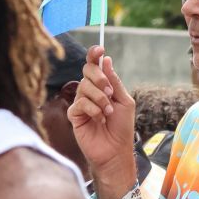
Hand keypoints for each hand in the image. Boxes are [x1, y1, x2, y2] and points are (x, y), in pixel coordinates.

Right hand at [67, 47, 136, 198]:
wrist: (116, 150)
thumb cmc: (122, 127)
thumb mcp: (124, 101)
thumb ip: (114, 81)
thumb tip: (106, 60)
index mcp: (101, 86)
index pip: (94, 65)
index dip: (94, 55)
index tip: (99, 48)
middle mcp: (89, 92)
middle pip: (87, 71)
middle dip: (99, 78)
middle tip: (109, 92)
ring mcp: (80, 102)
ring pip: (84, 87)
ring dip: (100, 99)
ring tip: (108, 112)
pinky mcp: (74, 115)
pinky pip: (80, 103)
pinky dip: (93, 110)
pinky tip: (99, 119)